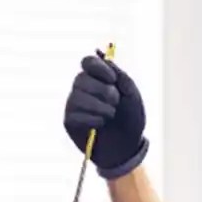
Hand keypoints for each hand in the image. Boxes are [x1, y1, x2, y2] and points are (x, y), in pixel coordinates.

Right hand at [62, 52, 148, 178]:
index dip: (98, 68)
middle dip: (103, 91)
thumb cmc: (130, 119)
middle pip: (81, 79)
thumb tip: (99, 53)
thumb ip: (118, 74)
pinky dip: (92, 120)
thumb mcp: (131, 94)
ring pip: (77, 97)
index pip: (88, 62)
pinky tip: (100, 125)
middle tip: (115, 103)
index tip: (112, 80)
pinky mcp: (69, 121)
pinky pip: (75, 114)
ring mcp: (74, 105)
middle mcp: (82, 89)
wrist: (128, 147)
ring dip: (99, 107)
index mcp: (97, 79)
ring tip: (109, 116)